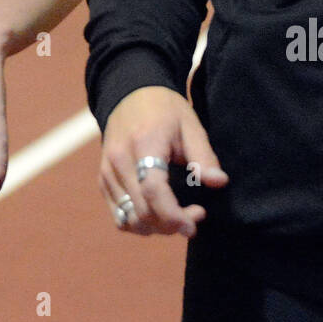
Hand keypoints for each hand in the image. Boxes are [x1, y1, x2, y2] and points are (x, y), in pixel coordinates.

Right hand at [99, 86, 226, 236]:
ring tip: (176, 217)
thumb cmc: (164, 108)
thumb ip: (203, 155)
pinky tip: (158, 215)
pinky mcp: (103, 179)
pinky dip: (139, 223)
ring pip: (128, 219)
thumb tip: (219, 182)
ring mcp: (107, 171)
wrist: (129, 93)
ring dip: (155, 228)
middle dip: (170, 225)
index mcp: (143, 144)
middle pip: (141, 210)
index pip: (153, 190)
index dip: (173, 215)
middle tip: (195, 216)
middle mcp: (119, 160)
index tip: (194, 224)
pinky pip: (118, 215)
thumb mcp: (189, 124)